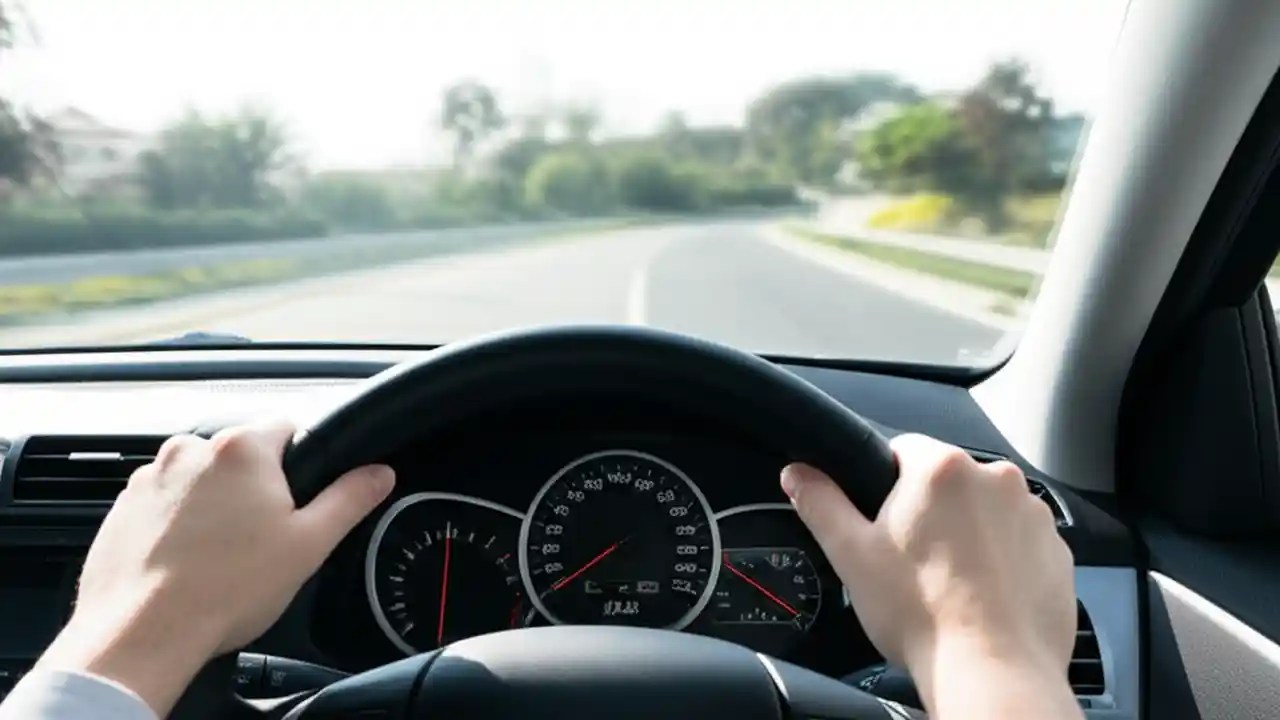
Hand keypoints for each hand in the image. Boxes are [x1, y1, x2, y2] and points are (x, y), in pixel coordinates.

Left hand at [37, 422, 394, 716]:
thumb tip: (379, 473)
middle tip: (264, 537)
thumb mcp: (309, 543)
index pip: (287, 426)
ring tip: (223, 556)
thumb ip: (350, 499)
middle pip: (241, 456)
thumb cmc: (227, 588)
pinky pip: (164, 504)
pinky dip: (178, 525)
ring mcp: (149, 478)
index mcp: (242, 448)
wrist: (144, 632)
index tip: (299, 499)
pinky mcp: (123, 508)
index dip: (302, 462)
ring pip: (201, 480)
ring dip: (214, 504)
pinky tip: (190, 562)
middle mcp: (190, 450)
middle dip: (256, 488)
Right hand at [782, 434, 1079, 718]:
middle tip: (912, 560)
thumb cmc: (922, 614)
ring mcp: (1033, 515)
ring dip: (970, 533)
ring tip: (950, 583)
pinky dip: (1003, 561)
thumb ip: (821, 503)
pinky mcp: (1059, 551)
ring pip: (986, 511)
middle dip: (930, 511)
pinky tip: (983, 595)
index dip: (886, 485)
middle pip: (948, 481)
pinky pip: (1020, 543)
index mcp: (941, 468)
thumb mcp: (851, 554)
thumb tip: (798, 473)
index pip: (904, 449)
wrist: (991, 671)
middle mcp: (996, 479)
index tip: (884, 523)